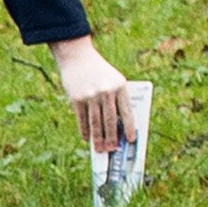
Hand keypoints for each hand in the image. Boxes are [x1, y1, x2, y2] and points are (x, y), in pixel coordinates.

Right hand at [51, 35, 136, 154]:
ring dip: (98, 139)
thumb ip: (116, 100)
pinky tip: (87, 138)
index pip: (126, 112)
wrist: (77, 56)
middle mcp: (106, 91)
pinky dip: (85, 131)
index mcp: (119, 86)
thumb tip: (117, 128)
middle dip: (111, 138)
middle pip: (110, 121)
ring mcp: (90, 95)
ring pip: (96, 123)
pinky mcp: (76, 98)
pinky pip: (82, 119)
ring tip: (100, 150)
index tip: (131, 140)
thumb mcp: (113, 80)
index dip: (129, 128)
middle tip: (112, 150)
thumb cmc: (99, 72)